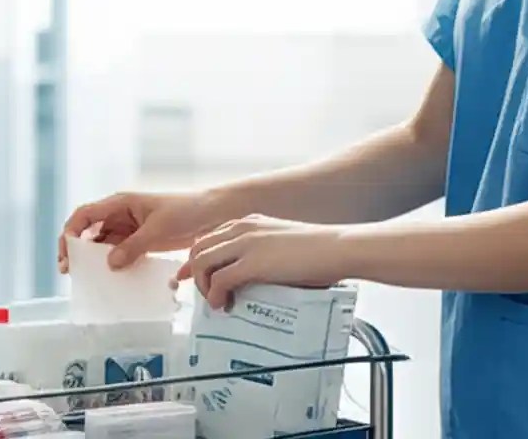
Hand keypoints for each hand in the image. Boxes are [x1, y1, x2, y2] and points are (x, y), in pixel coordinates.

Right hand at [58, 191, 214, 271]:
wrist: (214, 213)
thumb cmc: (187, 210)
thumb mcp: (158, 228)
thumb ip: (133, 246)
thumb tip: (109, 264)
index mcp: (120, 203)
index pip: (85, 215)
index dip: (71, 232)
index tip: (67, 253)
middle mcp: (121, 215)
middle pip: (90, 232)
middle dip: (77, 250)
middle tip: (70, 272)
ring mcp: (131, 230)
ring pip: (103, 245)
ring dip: (95, 260)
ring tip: (88, 280)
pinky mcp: (142, 242)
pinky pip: (120, 254)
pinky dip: (114, 265)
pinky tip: (111, 280)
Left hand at [177, 215, 350, 309]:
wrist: (337, 248)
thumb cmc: (320, 250)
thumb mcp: (284, 244)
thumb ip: (265, 254)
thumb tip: (257, 278)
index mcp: (250, 223)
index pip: (210, 237)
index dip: (197, 258)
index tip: (190, 275)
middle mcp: (243, 229)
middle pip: (199, 248)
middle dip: (195, 273)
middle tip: (203, 293)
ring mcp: (246, 244)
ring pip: (202, 262)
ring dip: (203, 285)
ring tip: (215, 301)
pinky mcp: (253, 263)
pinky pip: (219, 280)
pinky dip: (215, 295)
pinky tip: (223, 305)